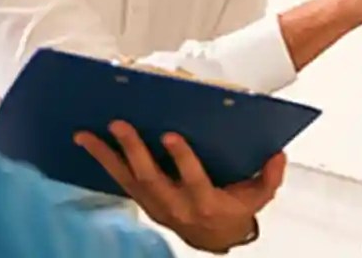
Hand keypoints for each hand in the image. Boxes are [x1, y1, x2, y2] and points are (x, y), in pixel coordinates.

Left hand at [75, 121, 285, 252]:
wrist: (215, 237)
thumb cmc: (234, 210)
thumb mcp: (259, 197)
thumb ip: (269, 177)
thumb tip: (277, 155)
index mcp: (204, 202)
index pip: (192, 179)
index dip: (182, 159)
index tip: (172, 135)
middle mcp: (174, 205)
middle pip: (150, 177)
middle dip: (134, 150)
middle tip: (120, 125)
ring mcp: (154, 204)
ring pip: (127, 179)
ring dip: (105, 156)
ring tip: (85, 135)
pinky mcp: (143, 200)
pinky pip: (120, 180)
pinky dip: (103, 162)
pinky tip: (88, 144)